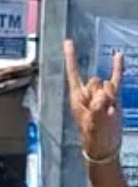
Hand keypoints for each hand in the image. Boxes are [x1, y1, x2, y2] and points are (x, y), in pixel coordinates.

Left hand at [65, 39, 123, 160]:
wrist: (105, 144)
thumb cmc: (95, 136)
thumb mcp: (93, 122)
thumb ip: (98, 106)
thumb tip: (105, 94)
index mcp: (77, 97)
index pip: (73, 73)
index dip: (71, 57)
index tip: (68, 41)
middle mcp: (87, 93)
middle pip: (95, 80)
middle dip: (100, 94)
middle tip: (100, 112)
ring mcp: (100, 94)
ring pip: (107, 83)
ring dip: (110, 96)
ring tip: (108, 112)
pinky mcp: (112, 97)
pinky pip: (116, 79)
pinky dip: (117, 67)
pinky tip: (118, 55)